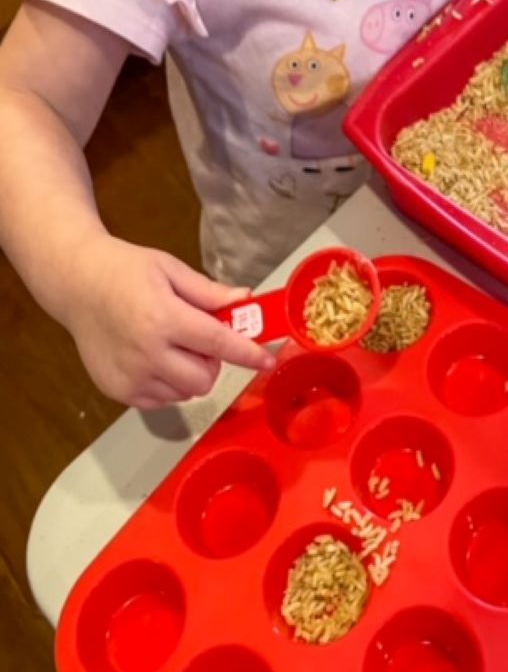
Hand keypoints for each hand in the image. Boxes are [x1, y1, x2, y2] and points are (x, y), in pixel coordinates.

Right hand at [66, 238, 274, 407]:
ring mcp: (130, 377)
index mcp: (163, 318)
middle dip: (212, 362)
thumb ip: (209, 293)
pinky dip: (168, 385)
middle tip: (198, 340)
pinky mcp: (118, 391)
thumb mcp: (170, 270)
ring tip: (172, 347)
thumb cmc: (125, 271)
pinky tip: (153, 359)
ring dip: (190, 375)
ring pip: (186, 393)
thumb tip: (246, 301)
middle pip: (205, 378)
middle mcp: (146, 353)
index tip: (268, 360)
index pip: (219, 344)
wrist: (76, 284)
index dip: (249, 354)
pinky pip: (162, 401)